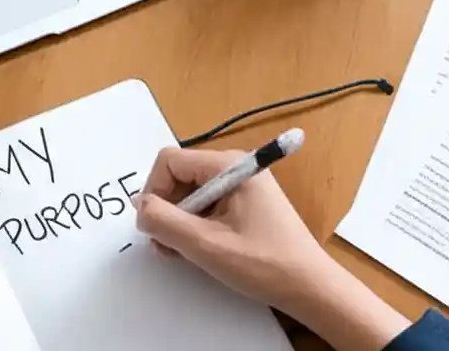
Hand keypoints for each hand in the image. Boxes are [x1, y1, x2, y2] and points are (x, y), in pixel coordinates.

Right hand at [132, 148, 327, 305]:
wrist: (310, 286)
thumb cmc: (264, 264)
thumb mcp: (206, 244)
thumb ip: (164, 221)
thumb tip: (139, 207)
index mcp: (230, 166)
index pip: (170, 161)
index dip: (153, 191)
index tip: (153, 225)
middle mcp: (236, 167)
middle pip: (180, 176)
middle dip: (166, 209)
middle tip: (166, 245)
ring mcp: (243, 185)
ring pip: (192, 193)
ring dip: (180, 222)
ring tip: (182, 252)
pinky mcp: (246, 203)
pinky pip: (208, 205)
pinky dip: (195, 226)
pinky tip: (198, 249)